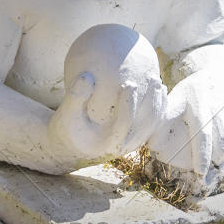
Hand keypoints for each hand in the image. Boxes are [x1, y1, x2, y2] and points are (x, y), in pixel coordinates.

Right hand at [48, 25, 168, 163]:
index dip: (128, 104)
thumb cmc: (67, 128)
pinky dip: (156, 106)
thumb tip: (86, 75)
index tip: (129, 83)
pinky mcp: (135, 138)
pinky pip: (150, 122)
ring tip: (158, 82)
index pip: (123, 124)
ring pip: (152, 125)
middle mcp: (124, 146)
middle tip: (153, 78)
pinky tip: (158, 89)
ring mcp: (132, 144)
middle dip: (151, 101)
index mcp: (107, 144)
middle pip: (145, 125)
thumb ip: (75, 97)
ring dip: (158, 104)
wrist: (71, 148)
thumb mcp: (65, 115)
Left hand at [147, 87, 223, 196]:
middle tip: (209, 174)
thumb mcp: (175, 97)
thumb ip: (163, 117)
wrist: (218, 72)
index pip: (203, 133)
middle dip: (217, 159)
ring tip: (222, 166)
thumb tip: (149, 141)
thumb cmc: (190, 91)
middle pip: (221, 140)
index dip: (202, 154)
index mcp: (199, 105)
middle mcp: (218, 107)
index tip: (200, 172)